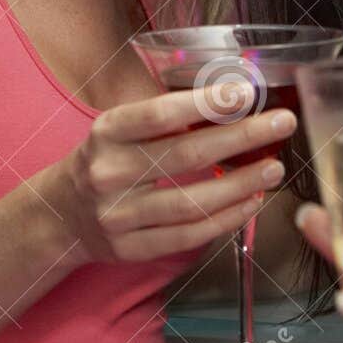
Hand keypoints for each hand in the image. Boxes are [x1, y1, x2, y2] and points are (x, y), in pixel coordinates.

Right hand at [47, 85, 294, 264]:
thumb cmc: (106, 159)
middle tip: (281, 123)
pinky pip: (187, 236)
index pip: (160, 114)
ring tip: (275, 169)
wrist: (61, 213)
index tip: (248, 93)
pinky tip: (251, 202)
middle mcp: (108, 173)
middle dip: (241, 138)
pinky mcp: (129, 249)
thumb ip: (167, 116)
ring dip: (241, 185)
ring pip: (191, 203)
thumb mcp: (120, 127)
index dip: (207, 103)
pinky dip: (225, 220)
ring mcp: (117, 216)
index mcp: (107, 132)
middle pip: (185, 156)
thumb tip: (235, 98)